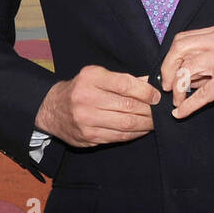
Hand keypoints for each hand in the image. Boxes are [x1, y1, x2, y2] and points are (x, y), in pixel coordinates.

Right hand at [34, 65, 159, 147]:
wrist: (52, 109)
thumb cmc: (81, 88)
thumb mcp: (97, 75)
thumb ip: (123, 80)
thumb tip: (151, 83)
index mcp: (91, 78)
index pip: (125, 85)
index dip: (146, 92)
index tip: (157, 96)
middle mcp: (87, 98)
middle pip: (128, 107)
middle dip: (149, 110)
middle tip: (161, 111)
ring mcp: (86, 120)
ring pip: (125, 124)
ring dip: (145, 124)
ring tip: (155, 122)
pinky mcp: (88, 137)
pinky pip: (118, 137)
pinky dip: (134, 134)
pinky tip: (142, 129)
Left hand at [159, 24, 213, 119]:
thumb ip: (205, 63)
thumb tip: (176, 74)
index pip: (183, 39)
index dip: (169, 58)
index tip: (165, 75)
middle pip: (181, 49)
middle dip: (168, 70)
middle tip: (167, 88)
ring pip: (188, 69)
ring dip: (178, 90)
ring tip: (177, 103)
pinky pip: (203, 92)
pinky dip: (188, 105)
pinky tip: (182, 113)